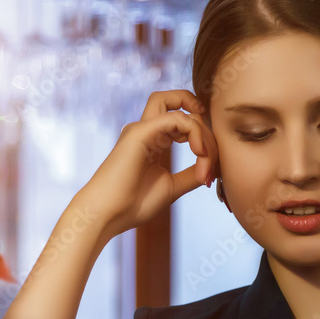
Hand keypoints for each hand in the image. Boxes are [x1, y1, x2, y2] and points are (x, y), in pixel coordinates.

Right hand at [76, 90, 218, 239]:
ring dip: (201, 130)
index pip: (184, 120)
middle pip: (180, 103)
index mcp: (153, 140)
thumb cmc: (133, 204)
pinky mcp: (140, 132)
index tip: (210, 169)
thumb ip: (190, 174)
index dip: (204, 138)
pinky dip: (194, 133)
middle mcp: (146, 129)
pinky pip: (176, 118)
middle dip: (205, 128)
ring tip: (205, 158)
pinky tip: (199, 154)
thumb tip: (211, 167)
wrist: (107, 215)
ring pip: (178, 104)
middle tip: (211, 160)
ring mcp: (142, 128)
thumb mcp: (172, 186)